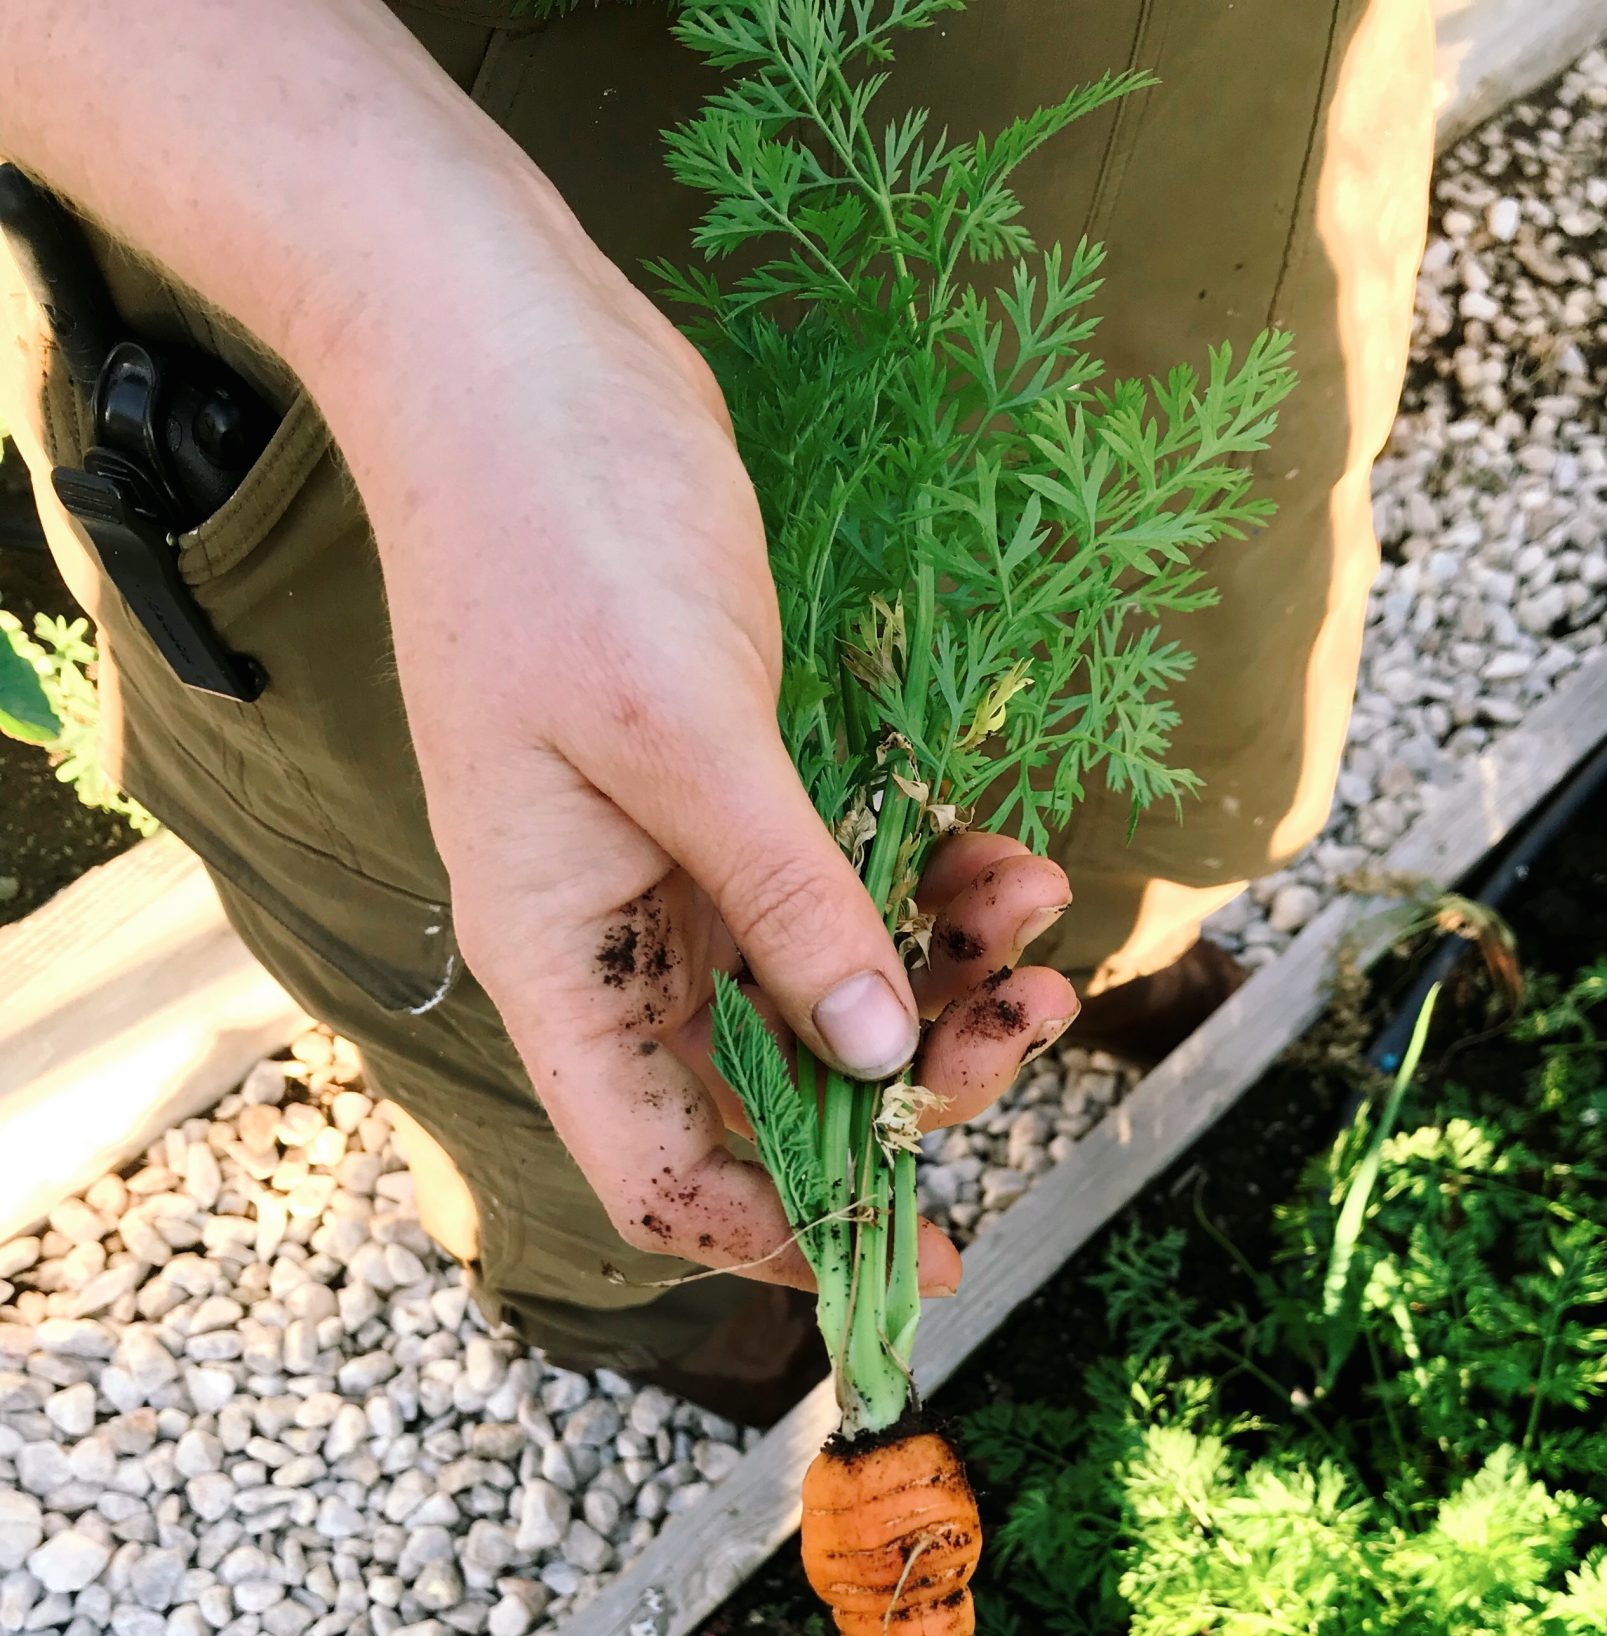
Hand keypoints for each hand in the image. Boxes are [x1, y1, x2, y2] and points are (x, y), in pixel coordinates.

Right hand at [343, 215, 1076, 1292]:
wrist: (511, 353)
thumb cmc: (558, 534)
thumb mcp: (681, 730)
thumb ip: (785, 897)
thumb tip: (877, 1056)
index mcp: (564, 957)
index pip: (658, 1166)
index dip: (779, 1237)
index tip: (910, 1257)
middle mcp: (619, 935)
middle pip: (767, 1090)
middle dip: (903, 1086)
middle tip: (1021, 1035)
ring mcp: (677, 861)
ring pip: (825, 987)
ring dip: (941, 979)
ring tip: (1039, 919)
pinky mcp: (735, 785)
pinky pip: (849, 880)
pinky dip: (930, 885)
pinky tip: (1007, 854)